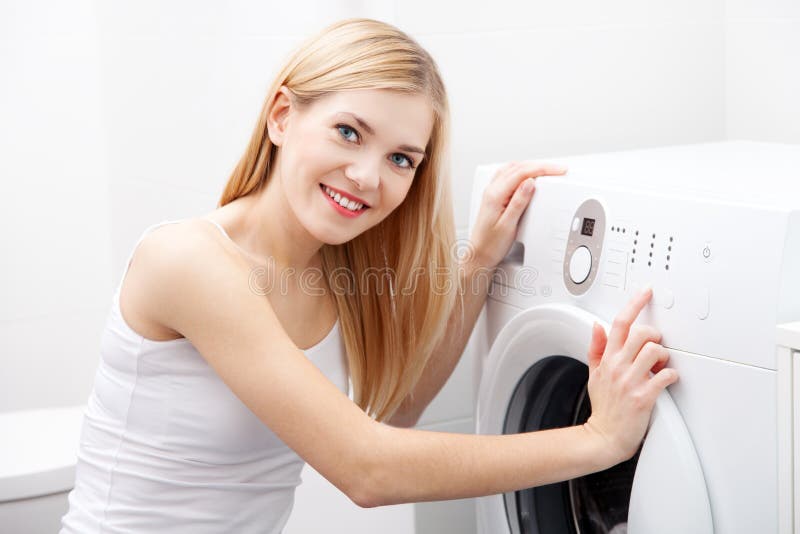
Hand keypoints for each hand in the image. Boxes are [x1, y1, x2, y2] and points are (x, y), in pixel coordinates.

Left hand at [467, 161, 566, 269]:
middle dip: (539, 165)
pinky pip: (508, 176)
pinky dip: (521, 171)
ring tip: (546, 170)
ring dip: (530, 166)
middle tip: (557, 169)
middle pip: (517, 167)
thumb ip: (519, 202)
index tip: (557, 170)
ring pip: (512, 169)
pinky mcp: (494, 196)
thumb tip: (530, 183)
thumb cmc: (491, 244)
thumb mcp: (508, 225)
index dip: (542, 168)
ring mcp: (491, 192)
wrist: (479, 254)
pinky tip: (528, 175)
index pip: (521, 173)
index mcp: (495, 195)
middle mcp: (491, 190)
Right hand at [583, 287, 678, 465]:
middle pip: (642, 333)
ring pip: (655, 351)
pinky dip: (671, 375)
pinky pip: (665, 376)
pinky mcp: (644, 396)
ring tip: (661, 365)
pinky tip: (667, 379)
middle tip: (656, 346)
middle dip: (655, 335)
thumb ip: (596, 348)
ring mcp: (630, 381)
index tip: (645, 292)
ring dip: (664, 356)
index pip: (620, 323)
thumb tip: (597, 326)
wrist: (604, 437)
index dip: (635, 303)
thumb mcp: (593, 373)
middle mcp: (618, 366)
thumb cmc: (603, 407)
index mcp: (607, 358)